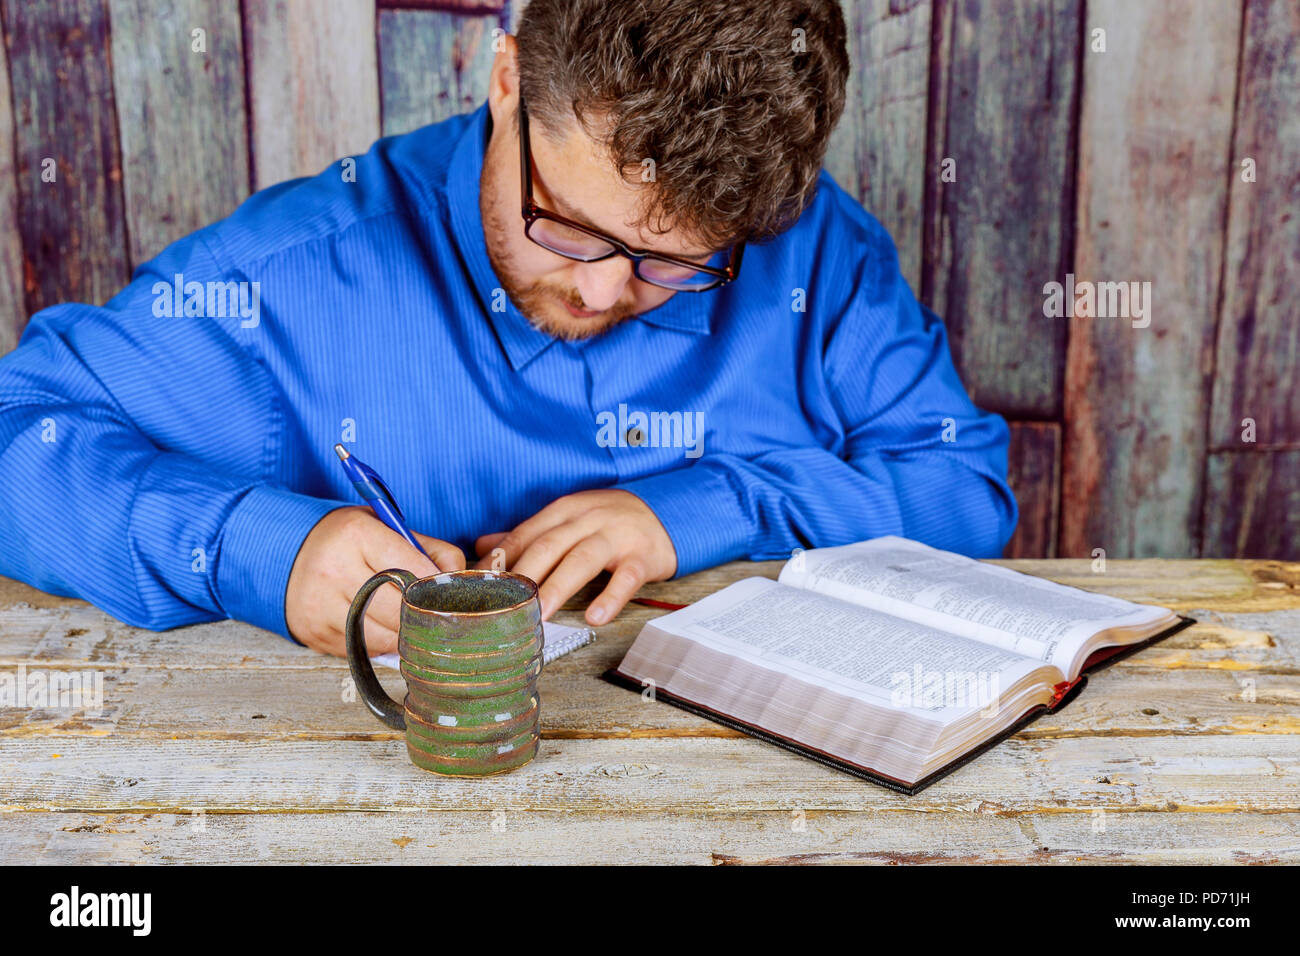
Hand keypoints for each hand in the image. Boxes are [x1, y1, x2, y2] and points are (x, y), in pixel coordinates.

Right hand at [285, 505, 465, 656]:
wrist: (282, 553)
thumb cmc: (346, 540)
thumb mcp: (383, 527)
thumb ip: (426, 548)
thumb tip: (458, 577)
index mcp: (356, 535)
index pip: (413, 569)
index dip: (435, 585)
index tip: (446, 593)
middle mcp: (334, 570)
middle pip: (399, 610)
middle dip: (421, 615)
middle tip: (433, 614)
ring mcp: (320, 605)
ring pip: (383, 637)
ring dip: (402, 634)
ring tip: (405, 621)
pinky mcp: (313, 633)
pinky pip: (362, 649)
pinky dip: (378, 643)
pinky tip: (377, 627)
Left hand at [472, 489, 675, 625]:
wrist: (665, 512)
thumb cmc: (608, 521)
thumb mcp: (568, 518)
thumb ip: (528, 533)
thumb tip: (483, 547)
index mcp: (564, 510)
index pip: (526, 534)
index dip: (502, 560)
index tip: (481, 586)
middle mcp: (588, 519)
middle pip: (549, 545)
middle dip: (524, 575)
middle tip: (504, 605)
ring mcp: (616, 536)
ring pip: (582, 560)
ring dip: (558, 587)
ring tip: (539, 615)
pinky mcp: (642, 556)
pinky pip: (625, 578)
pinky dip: (610, 598)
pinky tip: (595, 618)